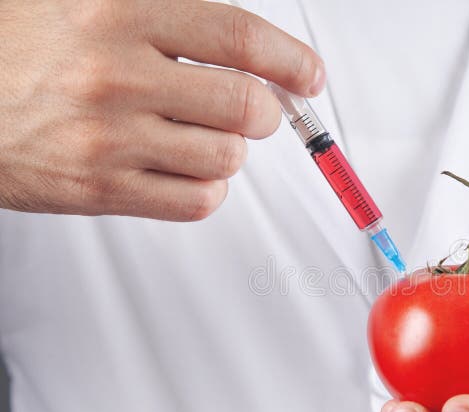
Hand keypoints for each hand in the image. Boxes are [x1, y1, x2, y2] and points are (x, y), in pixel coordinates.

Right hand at [0, 0, 323, 219]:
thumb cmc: (23, 48)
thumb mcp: (86, 1)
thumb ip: (167, 14)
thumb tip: (250, 45)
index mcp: (117, 12)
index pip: (237, 36)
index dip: (289, 59)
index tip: (308, 75)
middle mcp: (115, 75)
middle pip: (244, 106)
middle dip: (264, 113)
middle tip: (252, 110)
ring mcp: (107, 138)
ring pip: (226, 158)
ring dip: (229, 151)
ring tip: (200, 137)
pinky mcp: (99, 189)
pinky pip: (196, 202)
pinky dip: (206, 189)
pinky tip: (182, 169)